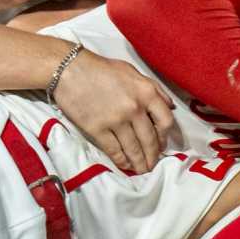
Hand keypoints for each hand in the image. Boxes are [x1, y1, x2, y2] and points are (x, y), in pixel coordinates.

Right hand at [52, 48, 175, 174]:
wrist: (70, 70)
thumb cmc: (102, 68)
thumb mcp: (132, 71)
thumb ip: (153, 88)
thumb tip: (170, 106)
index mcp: (146, 92)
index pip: (165, 121)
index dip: (165, 137)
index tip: (162, 144)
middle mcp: (134, 108)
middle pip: (150, 139)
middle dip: (153, 156)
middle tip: (152, 164)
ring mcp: (116, 120)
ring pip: (133, 149)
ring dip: (139, 163)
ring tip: (142, 170)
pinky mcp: (98, 130)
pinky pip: (114, 151)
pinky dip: (122, 161)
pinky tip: (125, 165)